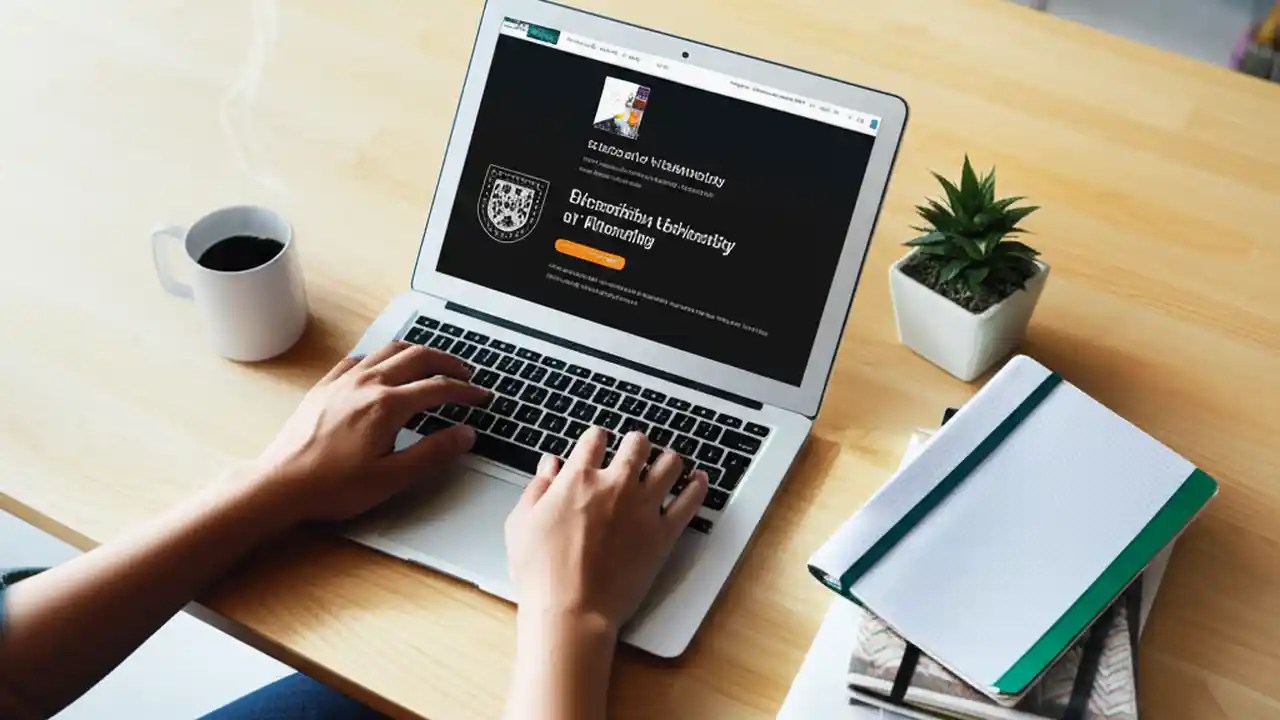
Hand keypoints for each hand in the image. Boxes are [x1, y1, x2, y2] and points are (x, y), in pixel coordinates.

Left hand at [243, 341, 488, 524]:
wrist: (279, 485)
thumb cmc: (331, 487)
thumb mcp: (392, 478)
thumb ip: (433, 453)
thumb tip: (465, 434)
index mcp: (387, 406)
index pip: (439, 388)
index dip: (466, 391)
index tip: (481, 397)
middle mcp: (367, 384)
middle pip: (418, 357)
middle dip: (448, 363)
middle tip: (465, 375)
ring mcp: (343, 381)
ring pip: (389, 350)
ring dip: (417, 352)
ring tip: (433, 363)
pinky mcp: (325, 387)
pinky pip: (358, 358)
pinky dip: (381, 357)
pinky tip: (383, 367)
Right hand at [504, 427, 708, 634]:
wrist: (572, 610)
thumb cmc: (541, 573)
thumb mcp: (521, 524)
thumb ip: (537, 488)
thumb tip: (549, 465)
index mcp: (578, 479)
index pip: (595, 438)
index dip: (596, 438)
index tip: (598, 443)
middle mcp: (615, 485)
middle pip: (637, 444)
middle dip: (635, 443)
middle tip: (635, 450)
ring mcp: (643, 507)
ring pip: (669, 464)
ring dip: (667, 460)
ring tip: (667, 463)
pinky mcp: (664, 533)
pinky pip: (690, 500)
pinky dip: (697, 487)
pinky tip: (699, 480)